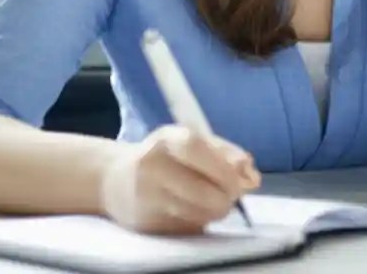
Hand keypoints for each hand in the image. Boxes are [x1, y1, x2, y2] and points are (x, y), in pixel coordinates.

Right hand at [98, 125, 260, 234]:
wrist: (114, 180)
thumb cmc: (166, 157)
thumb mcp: (191, 142)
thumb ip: (226, 154)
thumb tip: (252, 177)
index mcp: (165, 139)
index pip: (196, 148)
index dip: (224, 168)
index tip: (240, 181)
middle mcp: (151, 167)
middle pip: (202, 191)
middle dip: (227, 198)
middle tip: (232, 197)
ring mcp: (145, 197)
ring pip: (198, 214)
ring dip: (215, 212)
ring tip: (212, 202)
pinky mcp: (146, 223)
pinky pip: (187, 227)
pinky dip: (199, 221)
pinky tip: (192, 210)